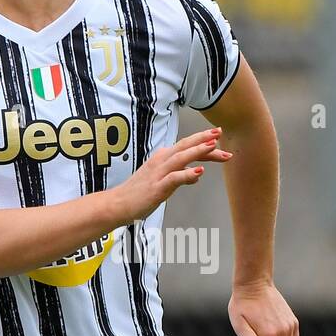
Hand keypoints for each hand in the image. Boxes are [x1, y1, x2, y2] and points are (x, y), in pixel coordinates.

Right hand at [108, 127, 231, 225]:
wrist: (117, 204)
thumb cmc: (138, 193)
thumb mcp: (162, 181)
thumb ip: (179, 176)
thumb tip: (196, 175)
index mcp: (161, 158)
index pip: (185, 147)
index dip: (201, 141)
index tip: (216, 136)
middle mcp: (160, 162)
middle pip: (184, 146)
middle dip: (202, 138)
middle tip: (218, 132)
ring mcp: (158, 174)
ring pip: (180, 158)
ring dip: (197, 151)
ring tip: (213, 146)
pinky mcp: (157, 187)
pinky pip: (174, 178)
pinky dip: (187, 174)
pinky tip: (199, 172)